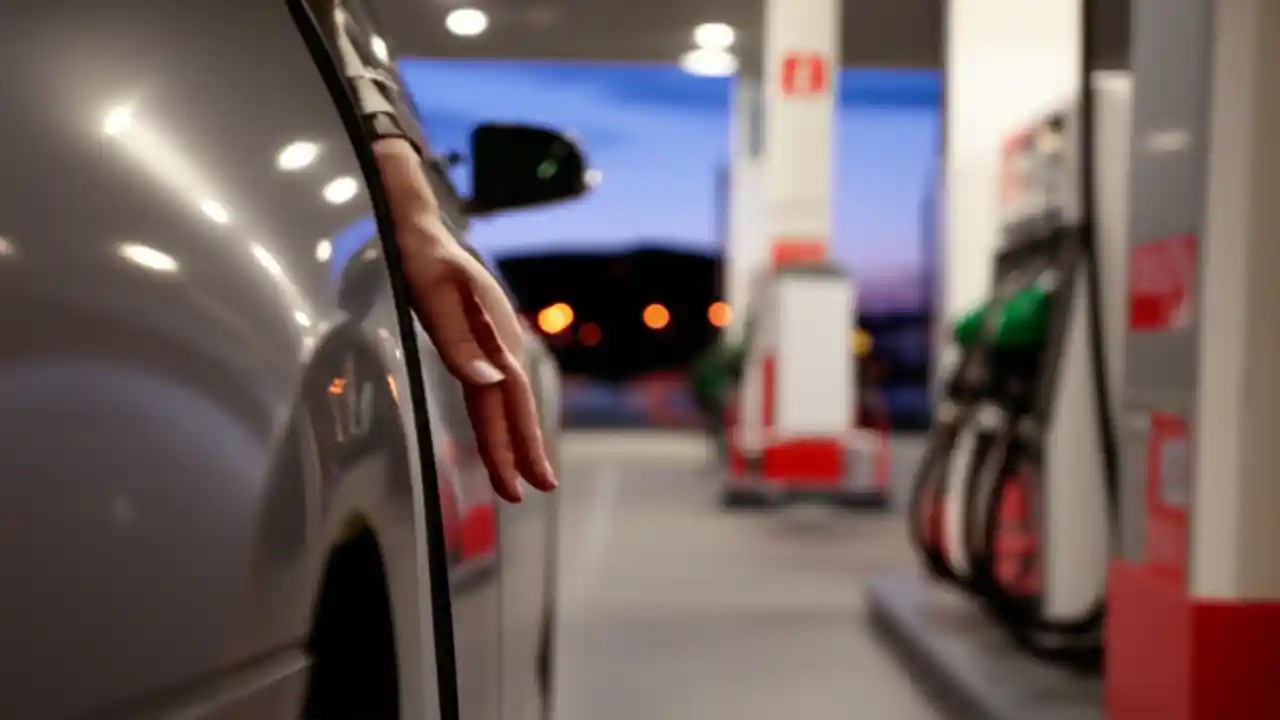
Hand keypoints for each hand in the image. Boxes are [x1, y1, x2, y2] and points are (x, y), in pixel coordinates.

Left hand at [374, 139, 556, 502]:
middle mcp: (501, 342)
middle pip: (514, 404)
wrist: (421, 230)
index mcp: (495, 333)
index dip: (515, 441)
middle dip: (525, 449)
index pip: (508, 397)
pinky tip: (504, 434)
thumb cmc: (423, 259)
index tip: (523, 479)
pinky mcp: (480, 344)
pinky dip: (499, 418)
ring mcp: (494, 344)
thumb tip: (488, 381)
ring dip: (514, 439)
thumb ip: (458, 339)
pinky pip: (492, 391)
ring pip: (504, 401)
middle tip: (540, 489)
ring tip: (524, 476)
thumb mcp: (435, 293)